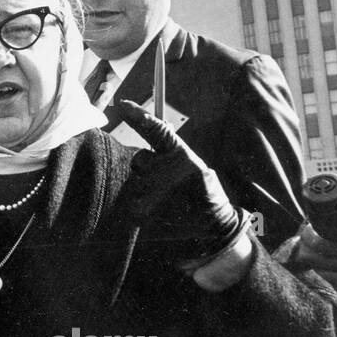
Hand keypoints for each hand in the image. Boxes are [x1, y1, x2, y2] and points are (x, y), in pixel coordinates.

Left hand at [114, 99, 245, 266]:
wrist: (214, 232)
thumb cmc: (202, 197)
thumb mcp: (195, 170)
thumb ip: (173, 154)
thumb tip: (153, 132)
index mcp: (183, 157)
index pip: (157, 131)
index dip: (139, 116)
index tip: (121, 104)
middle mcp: (169, 171)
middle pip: (139, 160)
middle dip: (146, 170)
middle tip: (166, 186)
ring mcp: (155, 192)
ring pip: (134, 183)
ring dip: (144, 191)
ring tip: (167, 203)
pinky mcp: (144, 213)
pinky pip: (130, 204)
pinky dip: (141, 210)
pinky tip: (160, 215)